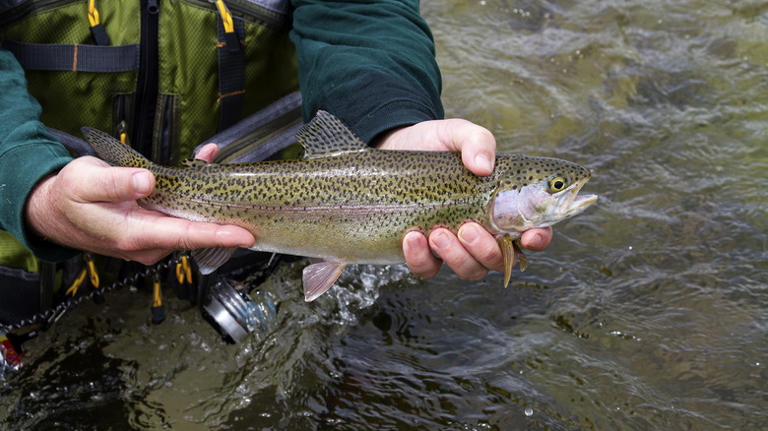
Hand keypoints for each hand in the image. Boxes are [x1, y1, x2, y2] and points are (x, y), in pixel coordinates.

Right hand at [25, 144, 253, 264]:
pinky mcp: (155, 229)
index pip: (184, 237)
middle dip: (222, 214)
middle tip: (249, 198)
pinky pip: (181, 212)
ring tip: (217, 166)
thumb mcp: (85, 181)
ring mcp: (153, 238)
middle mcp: (148, 242)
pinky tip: (201, 163)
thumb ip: (116, 182)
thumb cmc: (69, 197)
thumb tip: (147, 182)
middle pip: (195, 230)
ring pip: (189, 219)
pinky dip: (193, 192)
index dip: (217, 236)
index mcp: (133, 235)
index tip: (244, 236)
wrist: (53, 211)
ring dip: (206, 197)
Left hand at [376, 119, 552, 280]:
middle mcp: (484, 231)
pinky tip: (412, 237)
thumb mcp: (458, 133)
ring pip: (469, 270)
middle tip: (466, 227)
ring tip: (436, 232)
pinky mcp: (424, 252)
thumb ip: (477, 141)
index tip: (530, 236)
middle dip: (486, 250)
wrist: (396, 147)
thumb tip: (483, 166)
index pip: (532, 232)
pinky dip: (421, 259)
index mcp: (502, 206)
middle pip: (499, 260)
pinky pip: (428, 270)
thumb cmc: (435, 142)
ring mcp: (455, 245)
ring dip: (457, 257)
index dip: (537, 239)